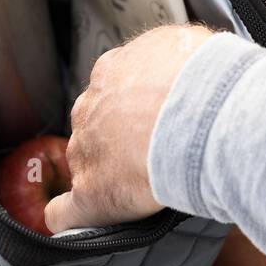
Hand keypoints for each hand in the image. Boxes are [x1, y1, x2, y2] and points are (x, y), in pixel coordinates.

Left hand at [45, 23, 213, 232]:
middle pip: (93, 125)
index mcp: (111, 71)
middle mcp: (91, 108)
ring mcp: (85, 151)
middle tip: (150, 148)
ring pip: (84, 162)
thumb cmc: (201, 78)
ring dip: (103, 172)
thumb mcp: (186, 44)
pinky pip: (64, 211)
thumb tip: (180, 59)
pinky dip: (70, 217)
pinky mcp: (90, 194)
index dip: (131, 105)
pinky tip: (78, 220)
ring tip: (137, 185)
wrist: (200, 116)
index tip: (149, 115)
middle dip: (114, 137)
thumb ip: (171, 53)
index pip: (111, 89)